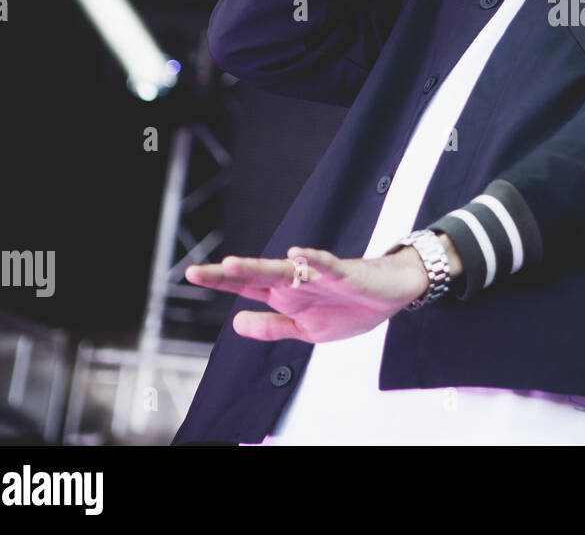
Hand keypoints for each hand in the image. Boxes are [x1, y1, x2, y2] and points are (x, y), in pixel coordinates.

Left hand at [184, 246, 426, 342]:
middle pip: (258, 276)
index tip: (191, 273)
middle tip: (195, 272)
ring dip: (260, 267)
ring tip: (232, 265)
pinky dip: (313, 260)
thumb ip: (272, 326)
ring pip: (286, 269)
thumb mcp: (306, 329)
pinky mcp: (346, 274)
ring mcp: (320, 276)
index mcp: (287, 295)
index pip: (248, 287)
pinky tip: (298, 254)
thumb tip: (235, 323)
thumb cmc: (349, 308)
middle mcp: (298, 281)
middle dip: (228, 274)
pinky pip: (328, 265)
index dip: (222, 281)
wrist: (393, 294)